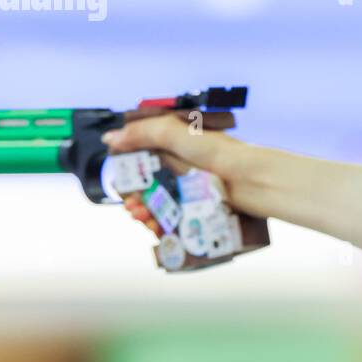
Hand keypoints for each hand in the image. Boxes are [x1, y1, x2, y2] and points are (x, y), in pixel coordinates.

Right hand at [101, 114, 249, 228]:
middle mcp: (182, 165)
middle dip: (134, 196)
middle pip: (147, 184)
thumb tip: (110, 137)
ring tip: (142, 218)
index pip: (142, 156)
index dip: (128, 169)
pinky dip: (161, 224)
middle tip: (131, 206)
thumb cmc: (219, 153)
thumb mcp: (176, 133)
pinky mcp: (198, 207)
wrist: (251, 181)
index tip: (120, 181)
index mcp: (175, 144)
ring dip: (144, 212)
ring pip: (158, 204)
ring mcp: (190, 187)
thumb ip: (142, 133)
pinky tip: (156, 228)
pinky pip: (174, 218)